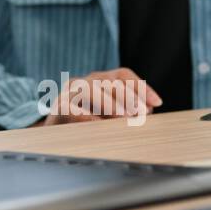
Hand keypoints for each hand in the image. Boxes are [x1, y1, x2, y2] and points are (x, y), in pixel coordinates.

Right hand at [34, 67, 161, 125]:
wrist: (52, 134)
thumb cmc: (85, 123)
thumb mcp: (109, 115)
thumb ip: (128, 110)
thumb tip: (149, 109)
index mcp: (98, 80)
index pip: (122, 75)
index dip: (141, 87)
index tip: (157, 103)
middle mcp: (83, 82)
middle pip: (108, 81)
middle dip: (128, 96)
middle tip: (141, 113)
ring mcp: (68, 93)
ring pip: (89, 89)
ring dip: (108, 102)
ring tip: (123, 116)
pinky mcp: (57, 108)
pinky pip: (71, 108)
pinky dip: (84, 115)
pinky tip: (97, 125)